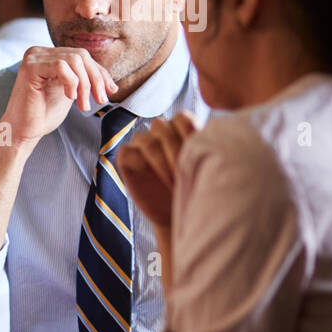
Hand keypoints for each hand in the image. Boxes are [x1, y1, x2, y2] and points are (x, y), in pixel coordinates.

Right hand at [0, 47, 117, 145]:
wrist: (24, 131)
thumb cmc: (43, 114)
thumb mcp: (71, 93)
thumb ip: (84, 80)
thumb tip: (111, 83)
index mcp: (49, 55)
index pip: (82, 56)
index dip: (100, 73)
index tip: (109, 92)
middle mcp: (39, 52)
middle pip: (81, 55)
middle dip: (96, 79)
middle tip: (100, 100)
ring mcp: (34, 57)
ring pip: (74, 60)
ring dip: (85, 84)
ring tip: (83, 105)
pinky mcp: (30, 67)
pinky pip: (61, 66)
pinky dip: (71, 82)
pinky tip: (70, 97)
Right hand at [116, 111, 198, 230]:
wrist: (183, 212)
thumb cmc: (198, 188)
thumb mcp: (206, 165)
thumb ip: (202, 144)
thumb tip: (205, 134)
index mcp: (181, 129)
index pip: (181, 118)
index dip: (188, 135)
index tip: (197, 157)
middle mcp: (159, 133)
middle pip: (161, 127)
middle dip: (174, 151)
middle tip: (185, 175)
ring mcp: (141, 145)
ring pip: (146, 140)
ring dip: (160, 162)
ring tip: (173, 182)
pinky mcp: (126, 158)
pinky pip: (127, 153)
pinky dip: (139, 164)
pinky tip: (152, 180)